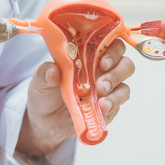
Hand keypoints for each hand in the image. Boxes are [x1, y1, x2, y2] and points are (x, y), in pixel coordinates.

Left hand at [17, 38, 134, 157]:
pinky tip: (102, 108)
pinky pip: (118, 106)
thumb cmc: (45, 92)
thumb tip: (53, 70)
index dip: (113, 49)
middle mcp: (102, 71)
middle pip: (124, 64)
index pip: (110, 44)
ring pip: (124, 86)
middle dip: (117, 71)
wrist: (44, 121)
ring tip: (101, 98)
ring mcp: (107, 91)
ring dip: (116, 92)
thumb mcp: (39, 80)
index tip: (103, 60)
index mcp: (88, 56)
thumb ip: (45, 72)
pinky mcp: (108, 109)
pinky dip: (112, 106)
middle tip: (102, 83)